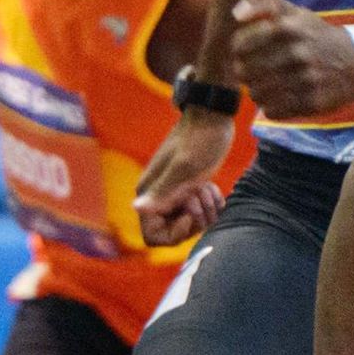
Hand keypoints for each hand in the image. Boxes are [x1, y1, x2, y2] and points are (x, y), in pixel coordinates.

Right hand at [133, 107, 233, 245]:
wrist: (212, 118)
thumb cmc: (199, 141)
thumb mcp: (184, 168)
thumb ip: (163, 191)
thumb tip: (137, 208)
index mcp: (149, 194)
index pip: (154, 237)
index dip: (176, 232)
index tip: (191, 214)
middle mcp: (157, 196)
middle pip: (175, 233)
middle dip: (195, 220)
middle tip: (202, 194)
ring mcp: (174, 193)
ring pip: (190, 223)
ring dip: (206, 210)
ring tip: (208, 187)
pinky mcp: (189, 188)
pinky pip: (201, 212)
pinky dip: (212, 204)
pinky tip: (216, 188)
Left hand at [229, 0, 353, 116]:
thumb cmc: (316, 35)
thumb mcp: (293, 11)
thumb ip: (262, 0)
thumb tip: (237, 14)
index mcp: (288, 28)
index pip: (239, 46)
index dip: (237, 51)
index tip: (245, 53)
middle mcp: (297, 53)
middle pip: (245, 72)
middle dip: (244, 74)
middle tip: (252, 73)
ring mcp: (306, 79)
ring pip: (257, 94)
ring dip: (256, 92)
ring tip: (264, 86)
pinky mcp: (313, 102)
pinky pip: (273, 111)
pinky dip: (271, 107)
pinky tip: (279, 99)